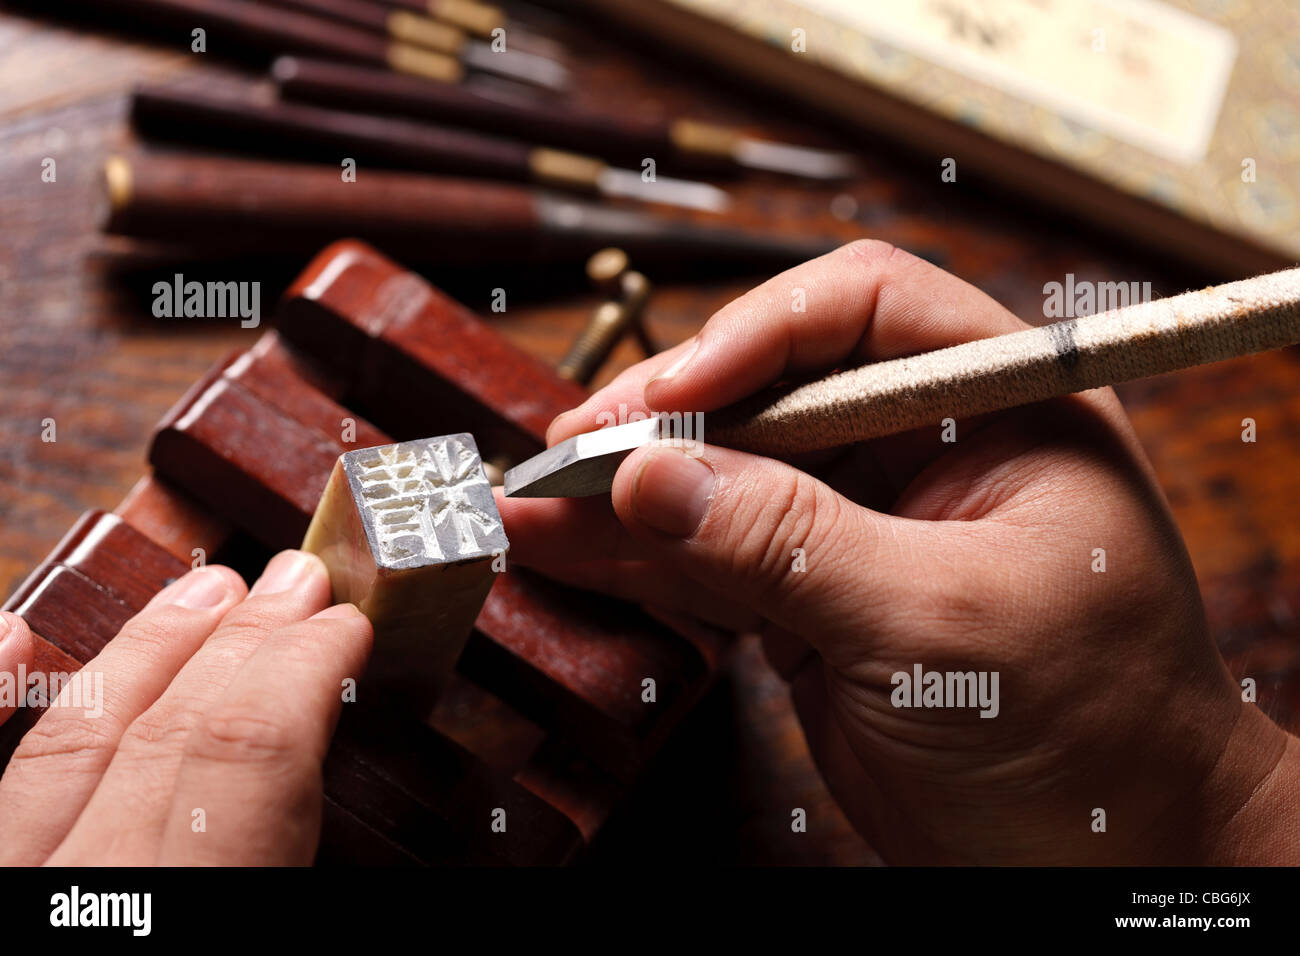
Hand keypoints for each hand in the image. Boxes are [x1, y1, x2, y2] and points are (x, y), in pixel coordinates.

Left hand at [0, 550, 370, 864]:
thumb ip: (342, 883)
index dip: (305, 669)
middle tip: (297, 584)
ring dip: (147, 650)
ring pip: (72, 740)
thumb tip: (390, 817)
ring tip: (208, 592)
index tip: (346, 627)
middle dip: (247, 639)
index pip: (252, 752)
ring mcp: (15, 887)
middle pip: (170, 730)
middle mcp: (90, 886)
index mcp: (194, 901)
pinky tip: (11, 637)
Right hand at [499, 240, 1299, 863]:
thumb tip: (653, 478)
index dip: (754, 336)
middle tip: (571, 455)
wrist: (1109, 860)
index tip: (668, 396)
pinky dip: (644, 561)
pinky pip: (716, 558)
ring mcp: (865, 521)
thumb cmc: (1088, 736)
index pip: (864, 311)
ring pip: (727, 478)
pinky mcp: (818, 594)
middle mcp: (926, 445)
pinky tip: (570, 553)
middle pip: (771, 390)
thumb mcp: (938, 624)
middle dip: (666, 422)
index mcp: (1002, 406)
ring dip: (631, 495)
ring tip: (536, 508)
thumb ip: (789, 544)